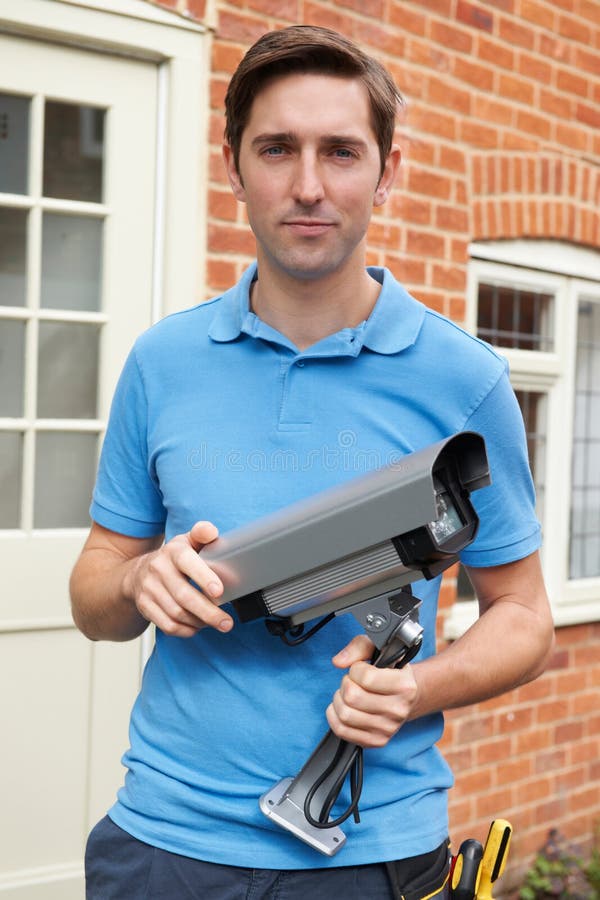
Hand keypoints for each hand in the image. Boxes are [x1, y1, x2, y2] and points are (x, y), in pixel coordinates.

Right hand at [127, 521, 231, 637]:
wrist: (139, 572)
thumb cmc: (174, 558)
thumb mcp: (187, 541)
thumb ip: (201, 534)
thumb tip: (211, 531)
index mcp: (173, 551)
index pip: (187, 562)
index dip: (203, 577)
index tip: (219, 591)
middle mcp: (158, 569)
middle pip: (184, 596)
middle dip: (208, 612)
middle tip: (227, 622)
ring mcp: (149, 589)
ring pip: (177, 613)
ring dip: (200, 622)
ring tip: (216, 622)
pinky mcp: (145, 606)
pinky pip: (167, 625)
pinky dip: (186, 630)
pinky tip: (197, 626)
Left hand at [326, 634, 418, 747]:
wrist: (406, 696)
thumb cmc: (390, 670)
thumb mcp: (380, 649)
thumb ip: (359, 647)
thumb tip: (338, 661)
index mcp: (405, 686)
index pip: (366, 677)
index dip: (356, 669)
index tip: (361, 668)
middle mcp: (399, 710)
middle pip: (352, 697)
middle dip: (346, 683)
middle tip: (353, 681)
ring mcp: (388, 729)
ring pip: (345, 714)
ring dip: (339, 699)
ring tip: (349, 693)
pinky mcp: (376, 741)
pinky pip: (342, 730)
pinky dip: (334, 716)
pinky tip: (344, 706)